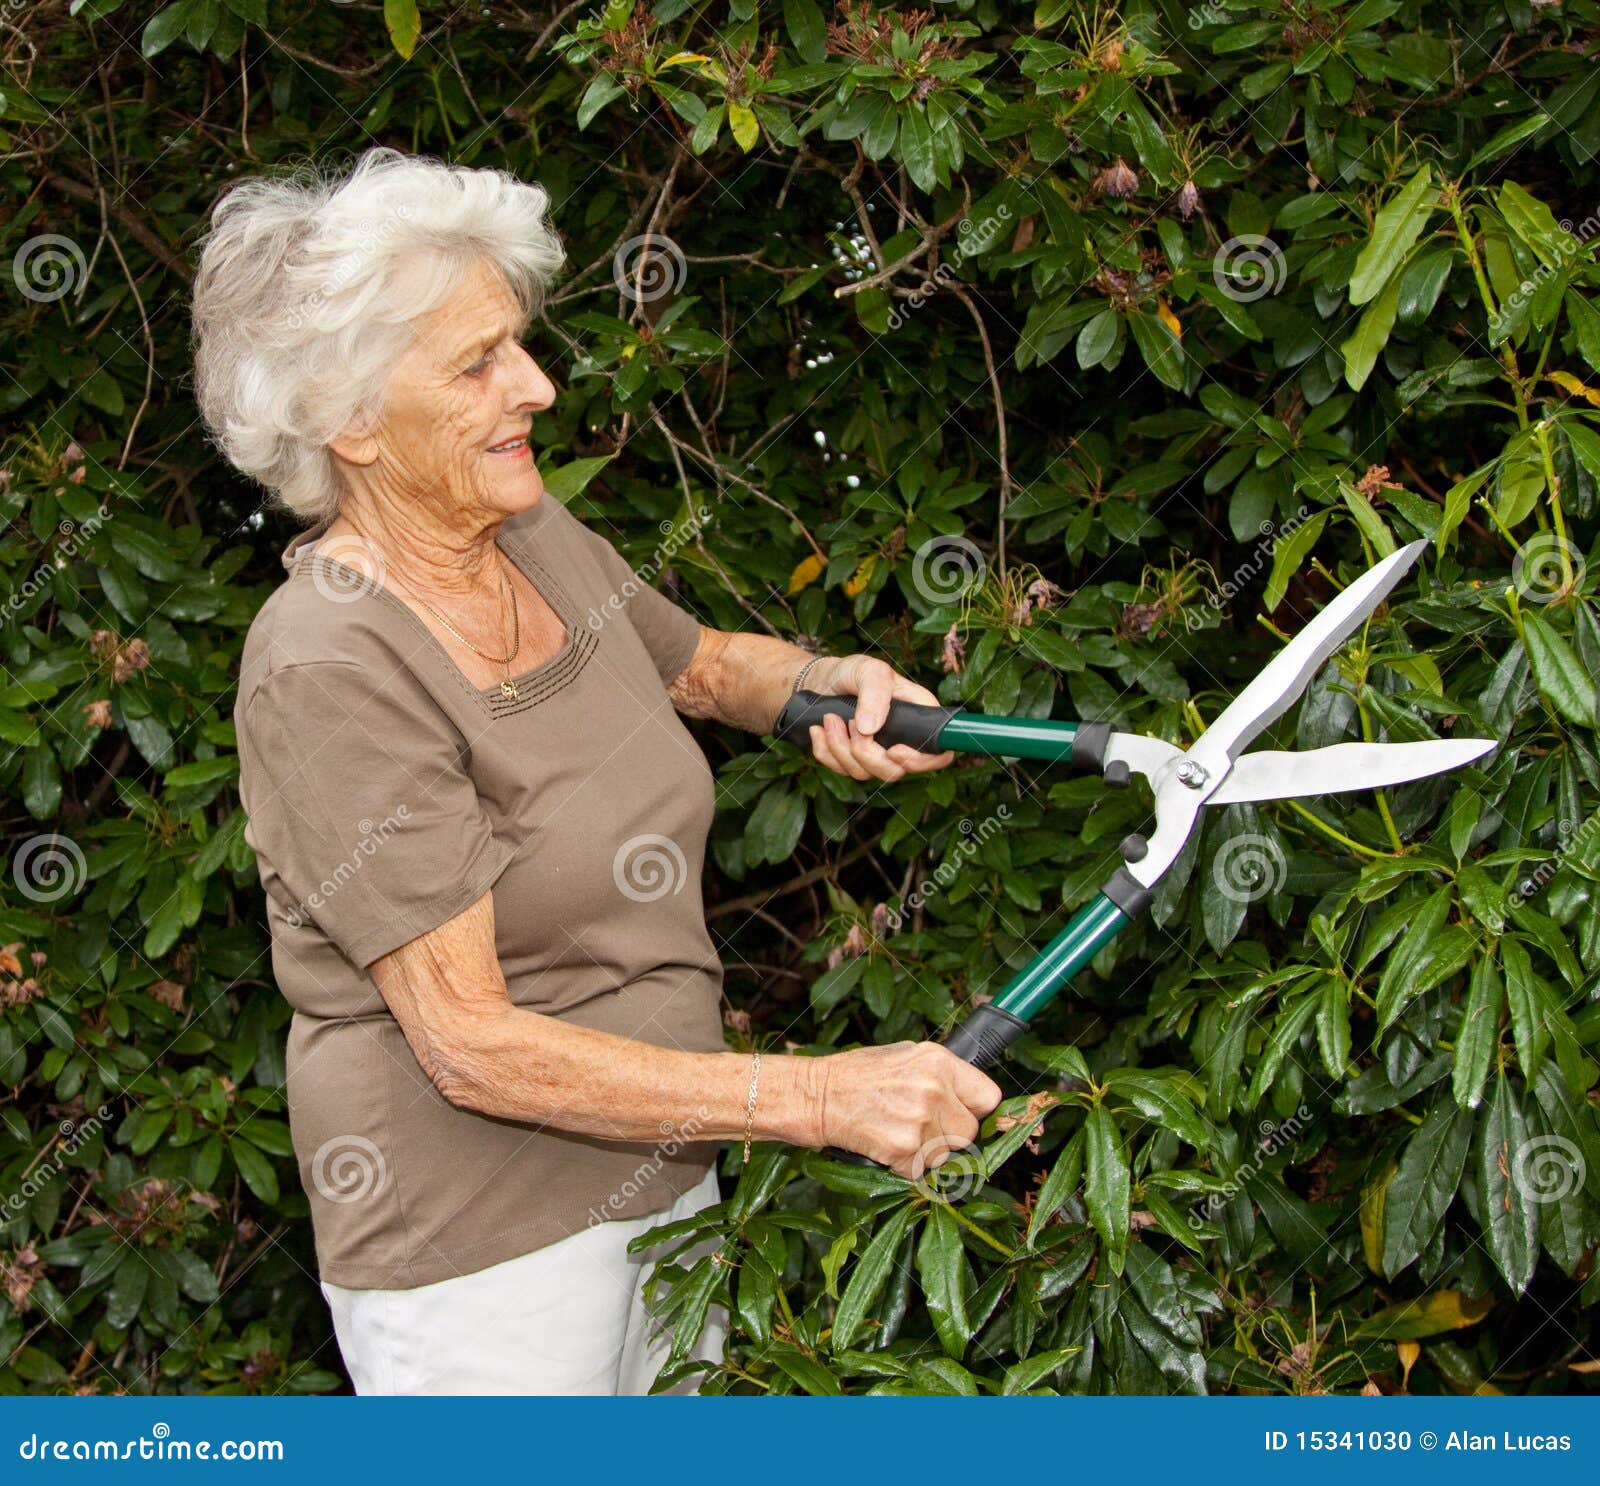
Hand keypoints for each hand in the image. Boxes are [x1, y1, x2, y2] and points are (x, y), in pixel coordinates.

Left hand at [804, 654, 956, 782]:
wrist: (819, 681)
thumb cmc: (852, 673)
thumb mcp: (867, 669)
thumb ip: (874, 693)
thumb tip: (871, 729)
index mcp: (918, 717)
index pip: (938, 754)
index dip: (922, 762)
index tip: (894, 750)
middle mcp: (901, 741)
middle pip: (895, 772)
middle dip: (866, 752)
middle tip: (850, 722)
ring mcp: (877, 755)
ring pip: (864, 773)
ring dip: (840, 747)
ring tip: (830, 718)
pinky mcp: (852, 762)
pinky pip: (840, 770)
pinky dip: (825, 751)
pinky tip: (819, 729)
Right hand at [809, 1041, 1001, 1177]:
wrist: (818, 1095)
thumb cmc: (857, 1074)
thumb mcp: (904, 1056)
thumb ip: (941, 1074)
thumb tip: (968, 1096)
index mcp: (940, 1062)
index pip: (988, 1097)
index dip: (976, 1110)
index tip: (965, 1115)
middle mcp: (935, 1089)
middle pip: (969, 1132)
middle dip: (950, 1136)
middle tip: (924, 1129)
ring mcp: (920, 1121)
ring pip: (945, 1156)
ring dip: (926, 1154)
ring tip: (898, 1133)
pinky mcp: (904, 1149)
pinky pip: (920, 1171)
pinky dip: (904, 1167)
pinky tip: (886, 1146)